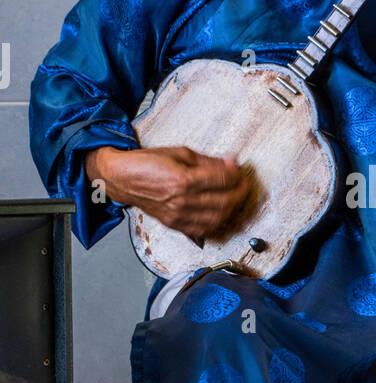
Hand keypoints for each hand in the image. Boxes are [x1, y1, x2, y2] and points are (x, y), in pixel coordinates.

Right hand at [85, 145, 252, 242]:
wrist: (123, 179)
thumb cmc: (147, 163)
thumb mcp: (180, 153)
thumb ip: (208, 161)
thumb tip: (230, 164)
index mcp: (184, 180)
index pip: (223, 180)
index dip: (236, 175)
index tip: (240, 171)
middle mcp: (182, 201)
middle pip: (225, 201)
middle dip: (240, 193)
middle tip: (244, 185)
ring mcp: (179, 215)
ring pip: (217, 218)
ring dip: (232, 209)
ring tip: (235, 199)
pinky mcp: (175, 224)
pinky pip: (203, 229)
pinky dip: (217, 222)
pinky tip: (222, 214)